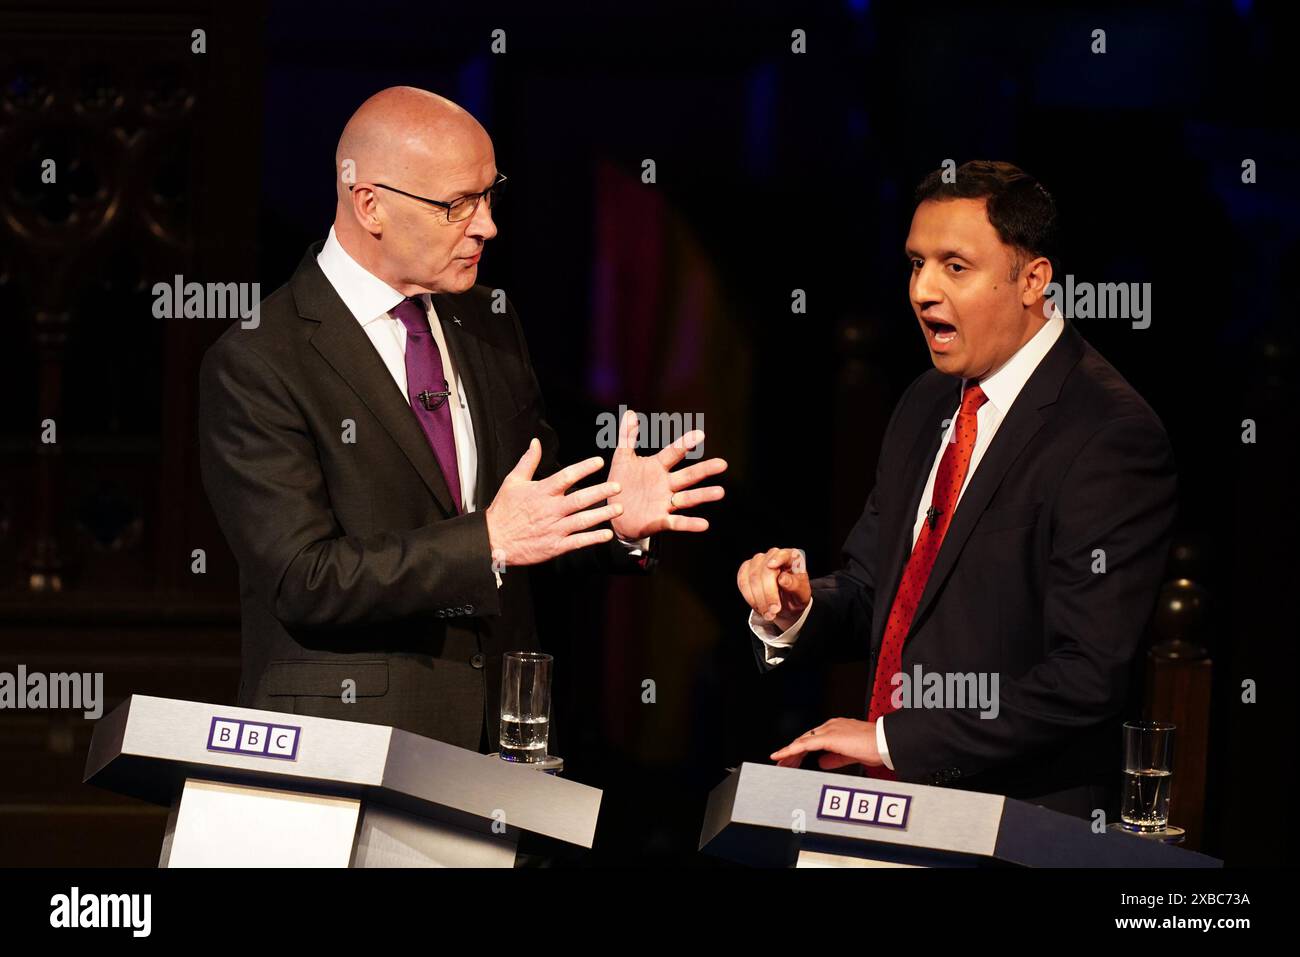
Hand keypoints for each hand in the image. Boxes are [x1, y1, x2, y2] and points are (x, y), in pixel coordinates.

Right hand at [484, 438, 621, 566]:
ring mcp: (554, 528)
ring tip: (618, 508)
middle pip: (580, 499)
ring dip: (602, 514)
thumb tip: (535, 442)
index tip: (599, 462)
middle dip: (601, 492)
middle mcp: (550, 509)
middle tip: (618, 486)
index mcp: (541, 492)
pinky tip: (606, 534)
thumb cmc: (504, 510)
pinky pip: (577, 542)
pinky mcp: (555, 546)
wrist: (494, 540)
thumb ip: (528, 461)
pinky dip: (592, 538)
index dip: (583, 468)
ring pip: (582, 521)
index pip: (566, 476)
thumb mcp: (513, 481)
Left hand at [607, 409, 726, 538]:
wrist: (614, 514)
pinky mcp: (660, 521)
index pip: (673, 453)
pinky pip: (677, 522)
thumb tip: (631, 413)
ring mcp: (665, 502)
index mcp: (657, 467)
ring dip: (703, 495)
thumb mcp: (622, 460)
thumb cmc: (621, 483)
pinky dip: (690, 524)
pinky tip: (704, 525)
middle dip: (704, 470)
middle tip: (723, 464)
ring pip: (687, 498)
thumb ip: (627, 438)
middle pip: (687, 476)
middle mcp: (666, 484)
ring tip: (720, 492)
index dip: (685, 444)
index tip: (700, 434)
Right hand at [736, 547, 810, 630]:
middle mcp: (772, 555)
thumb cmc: (796, 595)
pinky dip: (749, 597)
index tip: (772, 566)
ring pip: (752, 577)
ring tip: (768, 613)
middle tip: (774, 611)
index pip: (783, 555)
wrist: (786, 603)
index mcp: (791, 557)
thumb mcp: (802, 593)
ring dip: (758, 598)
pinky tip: (758, 606)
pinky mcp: (746, 570)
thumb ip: (795, 585)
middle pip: (765, 570)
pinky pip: (742, 582)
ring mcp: (757, 562)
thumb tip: (783, 578)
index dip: (777, 559)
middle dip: (768, 594)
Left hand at [770, 718, 881, 769]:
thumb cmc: (874, 746)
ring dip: (789, 752)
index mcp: (836, 729)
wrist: (884, 742)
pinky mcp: (829, 736)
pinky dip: (792, 750)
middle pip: (804, 739)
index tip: (792, 760)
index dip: (800, 750)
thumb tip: (823, 762)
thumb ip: (835, 758)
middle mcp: (830, 726)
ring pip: (802, 741)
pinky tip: (784, 755)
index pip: (812, 740)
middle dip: (791, 753)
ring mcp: (829, 730)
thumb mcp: (851, 755)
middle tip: (781, 764)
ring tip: (779, 762)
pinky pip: (805, 744)